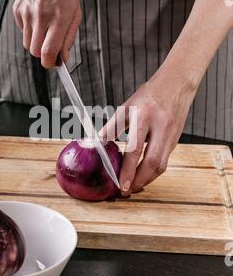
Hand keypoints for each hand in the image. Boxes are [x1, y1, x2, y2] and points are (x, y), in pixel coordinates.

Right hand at [13, 0, 81, 67]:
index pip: (48, 52)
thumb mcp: (75, 11)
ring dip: (37, 42)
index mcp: (59, 17)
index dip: (50, 63)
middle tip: (51, 46)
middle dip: (43, 54)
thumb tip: (63, 59)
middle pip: (35, 52)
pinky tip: (38, 15)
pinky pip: (23, 31)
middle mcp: (41, 16)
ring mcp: (27, 13)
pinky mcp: (17, 10)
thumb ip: (68, 37)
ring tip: (45, 27)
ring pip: (28, 44)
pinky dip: (31, 30)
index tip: (53, 64)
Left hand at [101, 71, 196, 195]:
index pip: (135, 150)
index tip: (121, 184)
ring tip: (134, 185)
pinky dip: (154, 170)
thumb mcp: (127, 106)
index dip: (128, 170)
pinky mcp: (176, 140)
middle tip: (127, 190)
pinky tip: (144, 173)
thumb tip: (97, 142)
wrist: (176, 84)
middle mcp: (160, 128)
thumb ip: (112, 126)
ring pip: (162, 165)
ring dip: (147, 179)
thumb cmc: (150, 94)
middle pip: (153, 163)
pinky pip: (165, 160)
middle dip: (139, 181)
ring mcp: (171, 136)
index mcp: (144, 118)